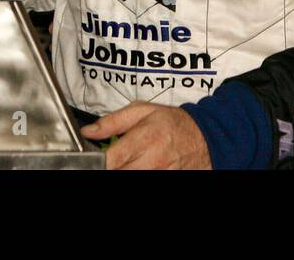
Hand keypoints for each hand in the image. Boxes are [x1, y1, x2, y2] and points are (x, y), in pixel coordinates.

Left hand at [80, 102, 211, 169]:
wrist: (205, 137)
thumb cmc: (173, 122)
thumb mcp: (142, 111)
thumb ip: (113, 121)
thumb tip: (88, 131)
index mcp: (144, 139)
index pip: (110, 160)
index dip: (98, 161)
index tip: (92, 158)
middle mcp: (152, 161)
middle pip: (117, 172)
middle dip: (110, 166)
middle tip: (112, 158)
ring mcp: (159, 175)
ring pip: (129, 178)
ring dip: (124, 170)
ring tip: (128, 161)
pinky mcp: (164, 181)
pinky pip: (142, 182)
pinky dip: (136, 172)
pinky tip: (138, 166)